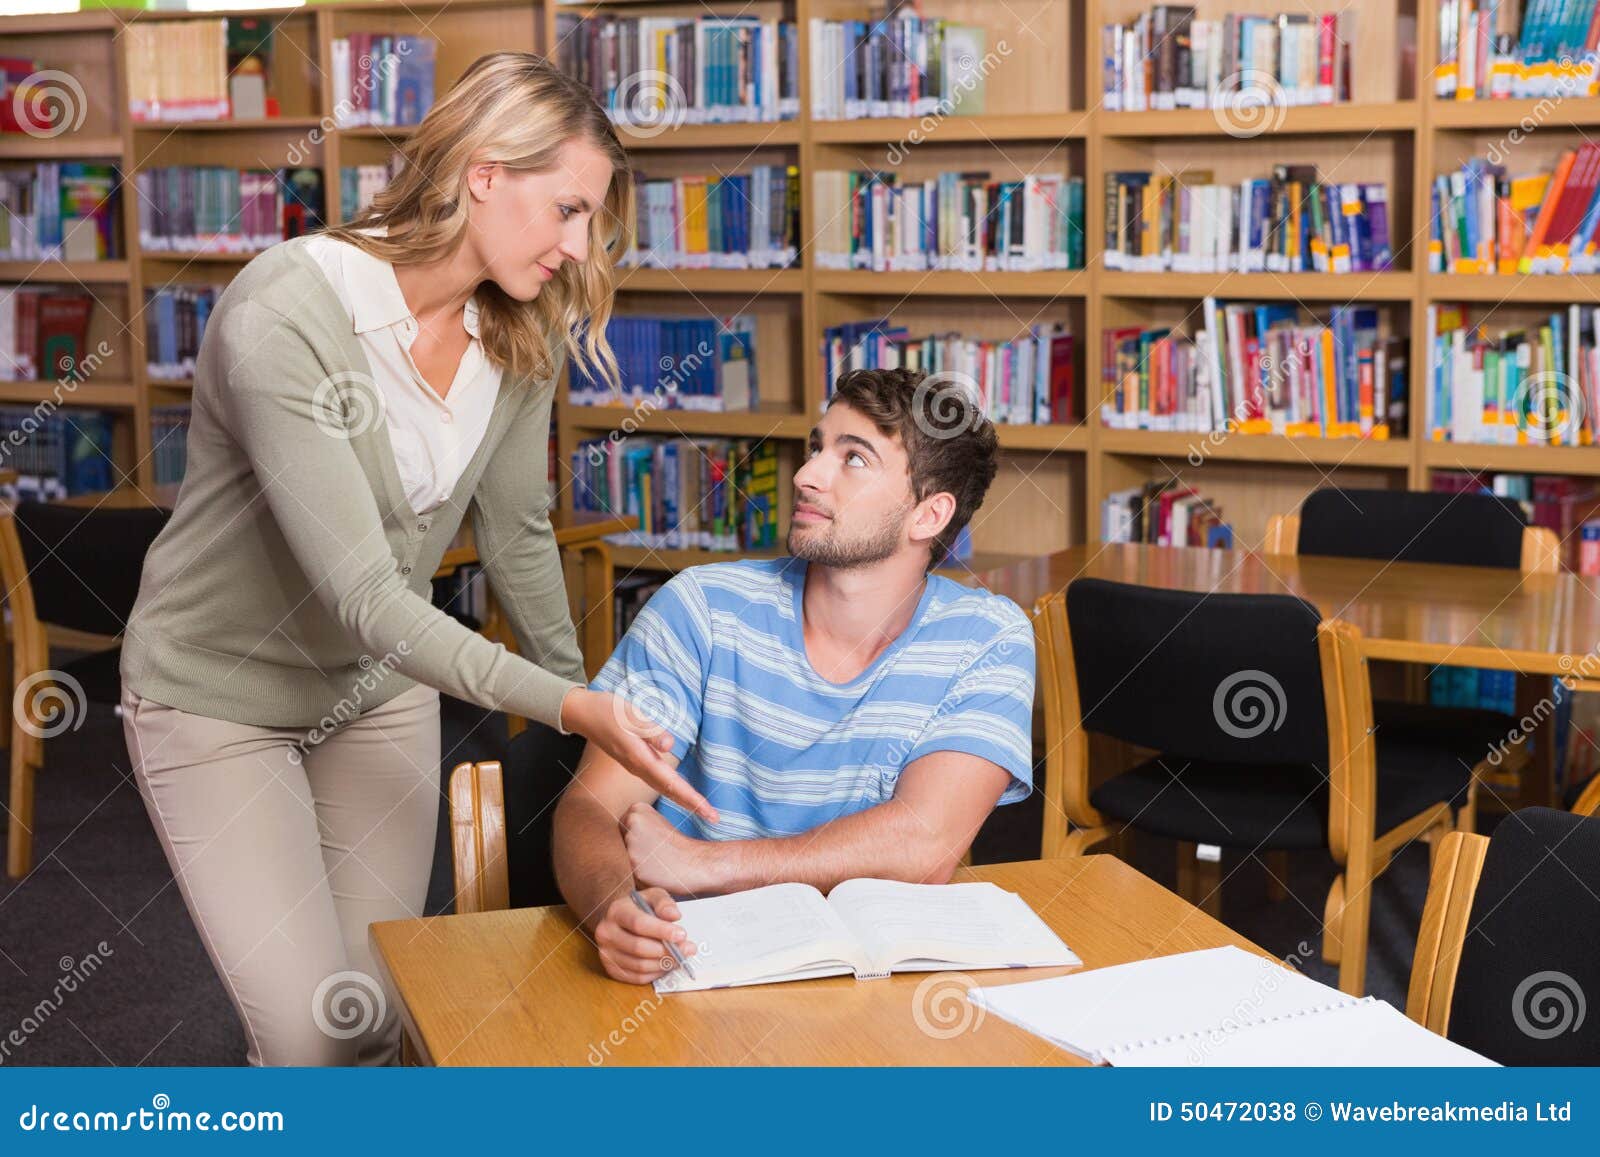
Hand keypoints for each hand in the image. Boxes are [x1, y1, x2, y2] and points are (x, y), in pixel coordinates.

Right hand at [560, 688, 717, 822]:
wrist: (584, 714)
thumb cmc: (609, 711)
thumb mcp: (630, 716)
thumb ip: (650, 731)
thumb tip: (670, 745)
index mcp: (641, 759)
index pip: (673, 783)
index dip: (692, 799)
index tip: (709, 812)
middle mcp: (639, 767)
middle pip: (671, 791)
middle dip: (693, 804)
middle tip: (714, 818)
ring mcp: (637, 766)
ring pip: (665, 788)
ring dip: (684, 798)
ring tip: (702, 808)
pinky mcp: (636, 761)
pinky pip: (659, 781)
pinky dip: (673, 790)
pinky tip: (680, 791)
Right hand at [592, 886, 693, 984]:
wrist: (621, 920)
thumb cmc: (639, 908)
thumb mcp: (653, 897)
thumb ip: (664, 903)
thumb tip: (674, 916)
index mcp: (616, 911)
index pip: (638, 923)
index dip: (661, 931)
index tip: (681, 934)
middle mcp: (606, 933)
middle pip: (638, 947)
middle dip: (666, 950)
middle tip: (687, 948)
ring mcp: (607, 953)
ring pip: (639, 965)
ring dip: (664, 964)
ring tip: (680, 956)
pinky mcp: (612, 969)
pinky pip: (637, 977)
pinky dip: (656, 973)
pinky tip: (666, 964)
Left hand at [623, 802, 727, 896]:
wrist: (698, 863)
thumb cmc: (677, 848)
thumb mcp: (656, 824)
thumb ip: (632, 828)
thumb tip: (606, 841)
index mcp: (636, 809)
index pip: (618, 831)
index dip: (634, 843)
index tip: (650, 845)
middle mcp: (630, 823)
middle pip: (615, 846)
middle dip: (630, 854)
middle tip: (654, 856)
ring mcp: (631, 844)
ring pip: (619, 862)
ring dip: (632, 867)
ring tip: (655, 865)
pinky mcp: (634, 865)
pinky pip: (626, 877)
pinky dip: (637, 879)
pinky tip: (654, 875)